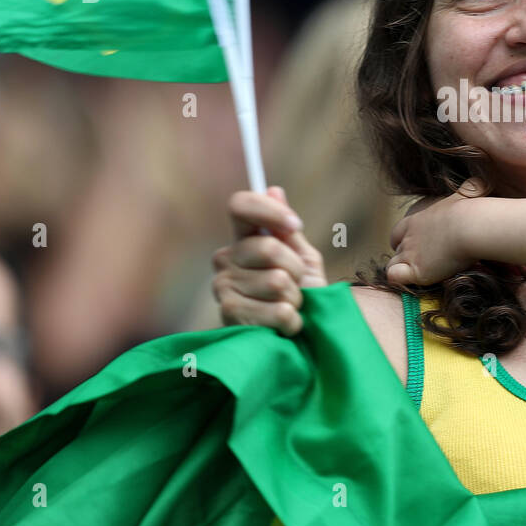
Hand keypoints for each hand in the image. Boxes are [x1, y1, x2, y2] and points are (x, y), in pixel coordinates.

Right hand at [211, 186, 326, 334]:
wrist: (302, 336)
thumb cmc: (301, 294)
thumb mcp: (303, 258)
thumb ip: (288, 230)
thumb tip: (274, 190)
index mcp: (243, 239)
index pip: (240, 205)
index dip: (269, 211)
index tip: (295, 225)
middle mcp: (225, 258)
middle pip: (269, 247)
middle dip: (296, 269)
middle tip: (296, 285)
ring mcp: (223, 287)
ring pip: (277, 281)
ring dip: (295, 297)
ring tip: (290, 306)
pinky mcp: (229, 315)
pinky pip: (278, 311)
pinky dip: (292, 320)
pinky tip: (285, 325)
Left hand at [385, 178, 485, 285]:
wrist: (471, 227)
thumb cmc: (471, 211)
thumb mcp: (466, 193)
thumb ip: (468, 189)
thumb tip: (479, 182)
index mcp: (417, 220)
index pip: (398, 232)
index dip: (403, 241)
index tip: (416, 248)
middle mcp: (409, 236)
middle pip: (397, 249)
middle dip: (406, 257)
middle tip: (424, 263)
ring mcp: (411, 253)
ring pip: (393, 263)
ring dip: (405, 269)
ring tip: (423, 274)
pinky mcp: (417, 270)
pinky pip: (395, 276)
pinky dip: (401, 279)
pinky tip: (416, 280)